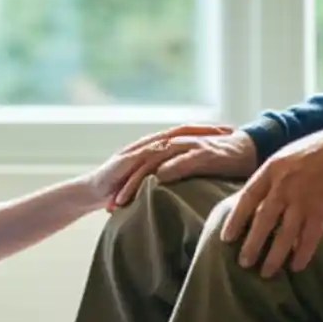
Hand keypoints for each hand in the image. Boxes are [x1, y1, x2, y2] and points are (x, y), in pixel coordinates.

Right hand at [78, 123, 233, 210]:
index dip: (208, 132)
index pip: (186, 135)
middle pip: (182, 131)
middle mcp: (149, 144)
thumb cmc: (121, 191)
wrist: (90, 192)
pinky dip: (168, 152)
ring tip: (215, 139)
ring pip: (170, 138)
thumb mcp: (150, 185)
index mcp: (156, 148)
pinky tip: (184, 150)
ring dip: (193, 137)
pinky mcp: (128, 160)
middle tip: (231, 131)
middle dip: (207, 129)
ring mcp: (138, 150)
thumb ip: (168, 180)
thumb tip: (193, 188)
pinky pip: (151, 153)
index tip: (232, 134)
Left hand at [221, 120, 322, 277]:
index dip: (235, 219)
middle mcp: (285, 186)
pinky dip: (302, 255)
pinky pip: (309, 239)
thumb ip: (271, 177)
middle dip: (251, 245)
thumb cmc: (318, 149)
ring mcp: (304, 200)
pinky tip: (296, 267)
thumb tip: (253, 201)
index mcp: (272, 169)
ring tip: (266, 272)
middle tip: (243, 263)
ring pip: (284, 235)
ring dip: (274, 257)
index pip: (247, 198)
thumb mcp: (286, 155)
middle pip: (263, 221)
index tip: (227, 238)